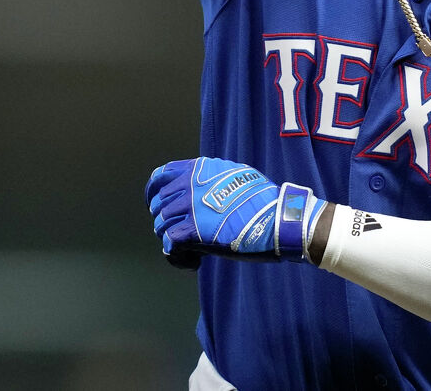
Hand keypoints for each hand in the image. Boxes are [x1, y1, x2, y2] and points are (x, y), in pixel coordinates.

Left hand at [147, 157, 327, 266]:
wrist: (277, 218)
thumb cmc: (263, 199)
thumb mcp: (235, 175)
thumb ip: (212, 180)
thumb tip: (200, 189)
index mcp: (197, 169)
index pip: (159, 177)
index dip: (153, 193)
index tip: (157, 206)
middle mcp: (188, 185)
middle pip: (158, 206)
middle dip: (166, 222)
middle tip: (182, 235)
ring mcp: (188, 208)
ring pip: (161, 227)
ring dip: (172, 242)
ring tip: (192, 252)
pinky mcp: (192, 232)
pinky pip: (169, 246)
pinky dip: (178, 258)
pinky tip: (194, 262)